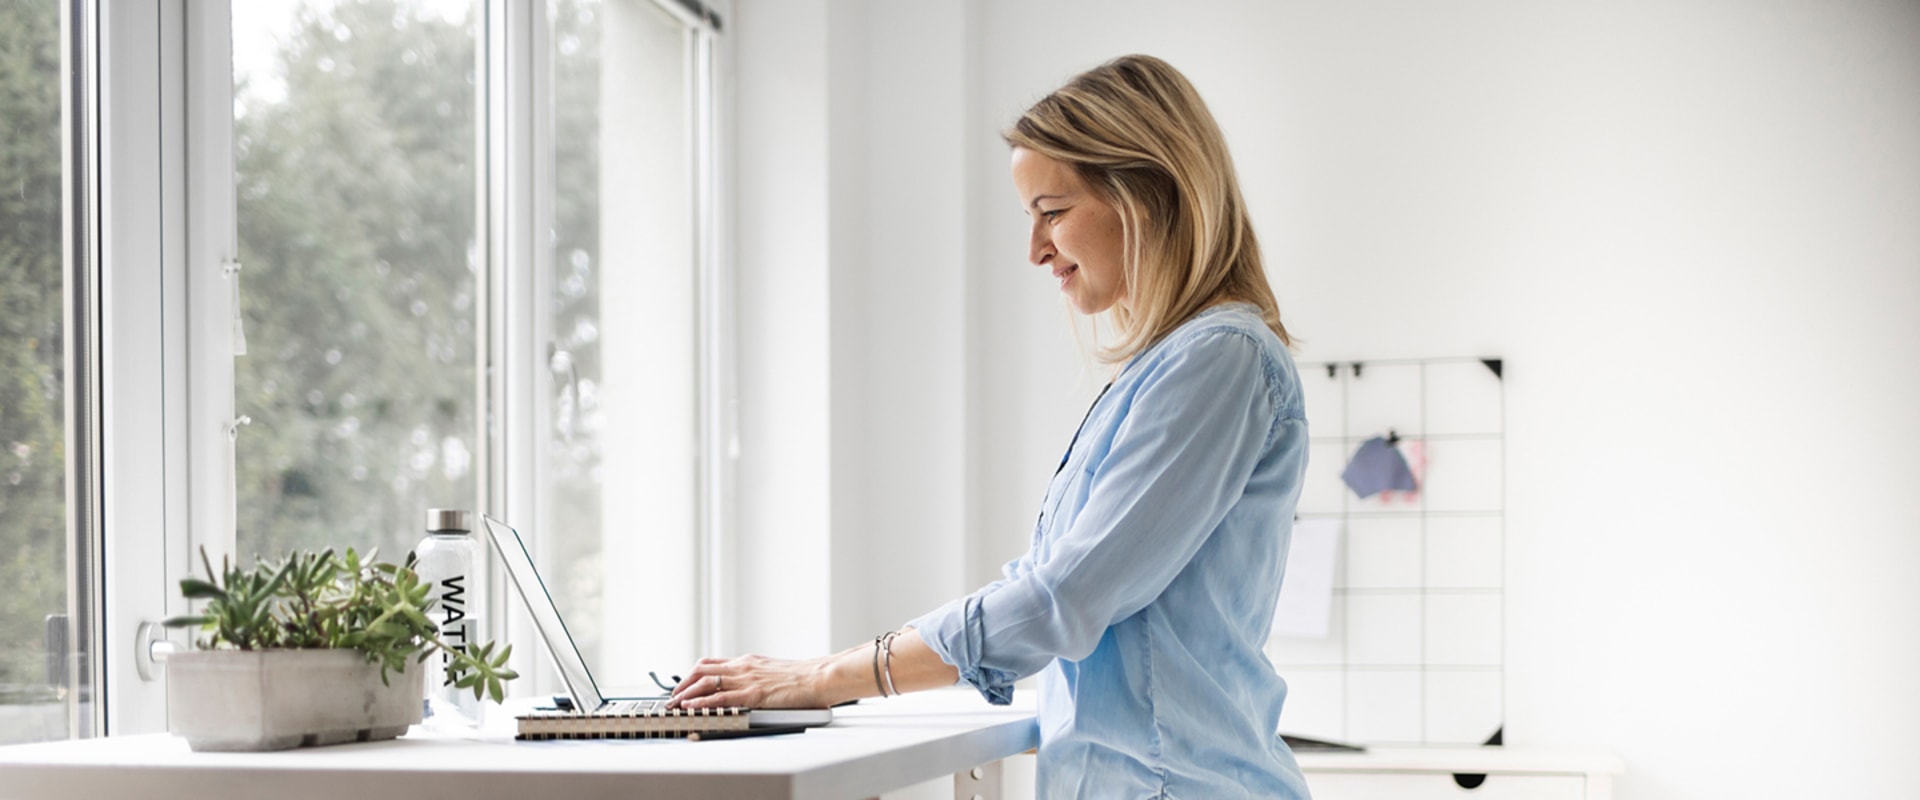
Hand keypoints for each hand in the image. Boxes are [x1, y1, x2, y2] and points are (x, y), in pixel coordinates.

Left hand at [666, 654, 832, 709]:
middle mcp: (744, 666)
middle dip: (682, 683)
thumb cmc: (805, 677)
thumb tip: (749, 686)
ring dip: (685, 693)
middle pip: (701, 669)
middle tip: (672, 697)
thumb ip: (758, 676)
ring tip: (674, 703)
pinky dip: (701, 701)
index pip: (711, 663)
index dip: (691, 674)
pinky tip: (690, 707)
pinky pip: (721, 697)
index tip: (682, 685)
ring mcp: (748, 679)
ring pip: (706, 681)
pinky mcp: (754, 694)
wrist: (822, 676)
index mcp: (749, 661)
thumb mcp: (774, 672)